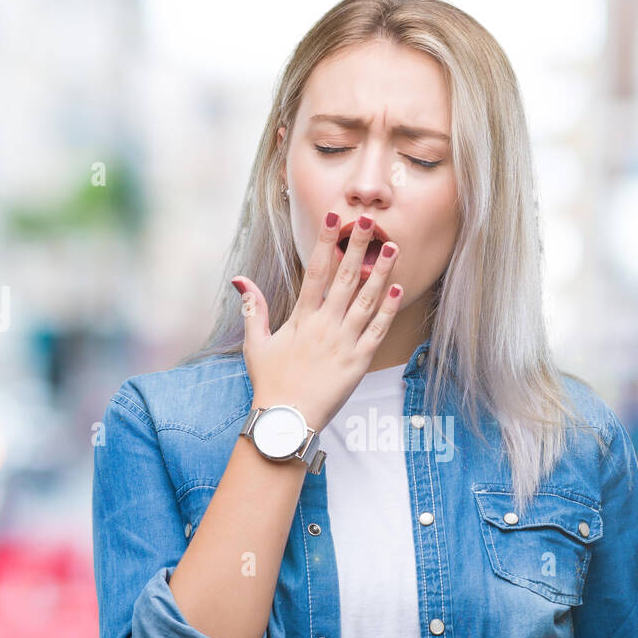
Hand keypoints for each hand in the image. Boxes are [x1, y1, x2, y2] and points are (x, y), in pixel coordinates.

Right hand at [235, 211, 402, 432]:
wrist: (286, 420)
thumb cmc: (270, 383)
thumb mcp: (256, 344)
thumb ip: (254, 308)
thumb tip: (240, 280)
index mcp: (301, 318)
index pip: (315, 271)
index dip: (324, 242)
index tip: (333, 217)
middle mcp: (324, 326)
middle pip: (345, 278)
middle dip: (358, 247)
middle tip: (371, 220)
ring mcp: (343, 343)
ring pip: (367, 301)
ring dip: (381, 273)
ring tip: (393, 247)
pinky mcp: (358, 363)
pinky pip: (377, 331)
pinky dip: (388, 310)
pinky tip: (397, 289)